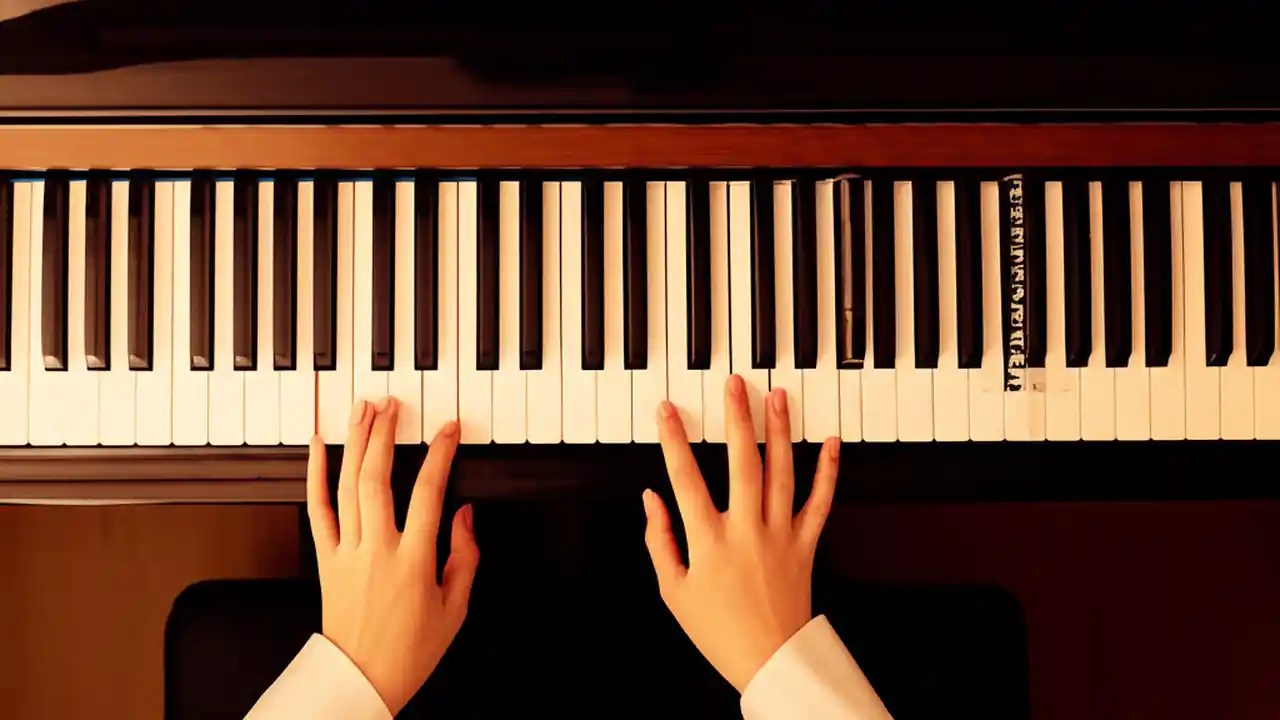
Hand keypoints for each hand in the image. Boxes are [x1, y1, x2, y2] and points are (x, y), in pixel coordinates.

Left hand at [306, 396, 478, 715]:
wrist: (362, 680)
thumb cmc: (410, 652)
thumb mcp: (455, 608)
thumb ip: (465, 557)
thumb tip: (464, 514)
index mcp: (413, 562)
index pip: (428, 493)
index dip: (440, 454)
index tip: (448, 429)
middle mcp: (376, 551)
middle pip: (376, 478)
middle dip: (385, 434)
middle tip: (393, 404)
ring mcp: (347, 553)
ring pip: (347, 486)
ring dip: (355, 442)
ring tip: (364, 410)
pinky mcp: (326, 559)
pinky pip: (316, 510)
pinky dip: (315, 475)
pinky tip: (319, 446)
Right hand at [644, 375, 838, 692]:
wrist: (769, 660)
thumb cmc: (717, 630)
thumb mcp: (672, 590)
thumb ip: (660, 540)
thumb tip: (650, 499)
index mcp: (709, 542)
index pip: (686, 479)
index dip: (673, 441)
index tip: (667, 410)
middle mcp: (747, 531)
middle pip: (742, 464)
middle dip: (737, 419)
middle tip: (734, 384)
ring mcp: (780, 535)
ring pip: (782, 473)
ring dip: (779, 431)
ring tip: (777, 395)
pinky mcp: (806, 544)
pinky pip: (821, 502)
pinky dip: (828, 471)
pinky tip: (830, 441)